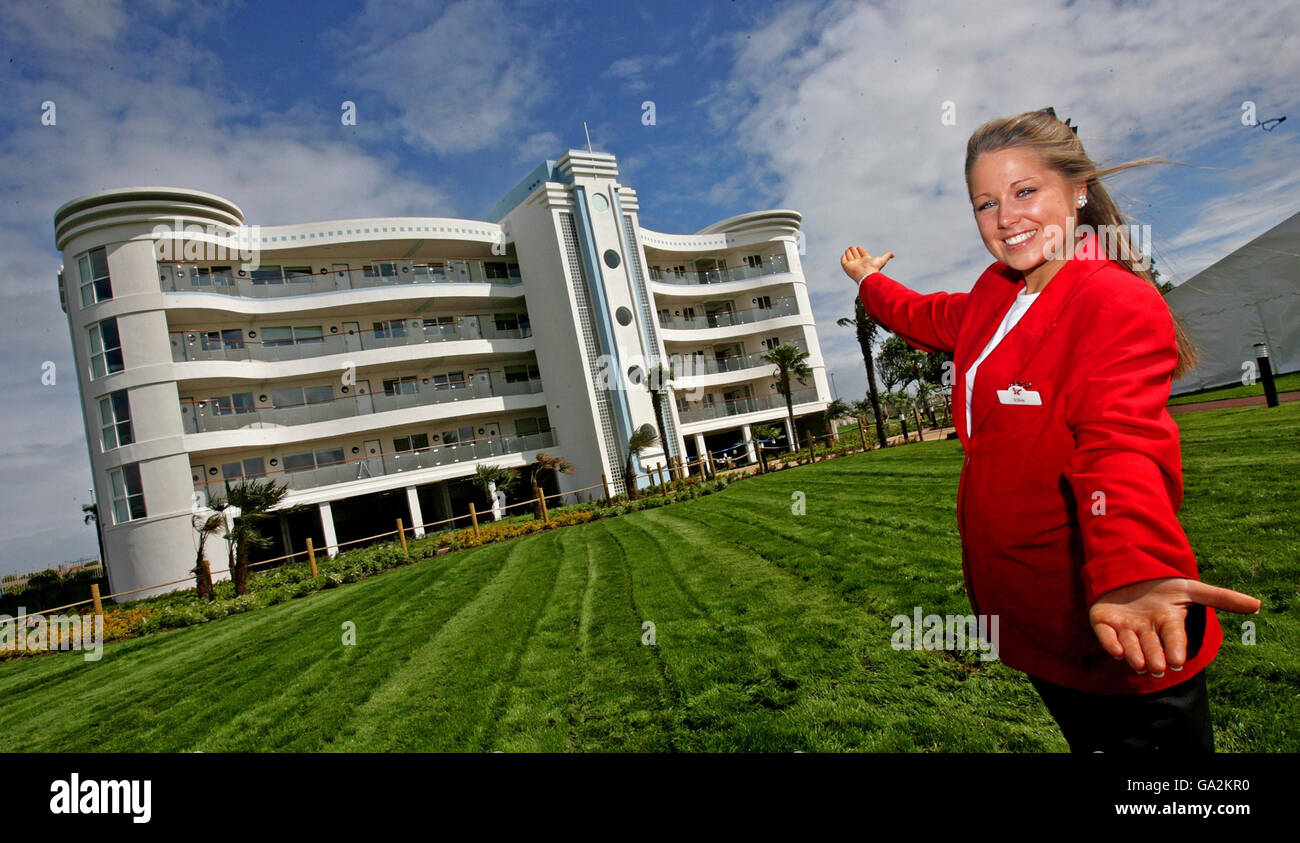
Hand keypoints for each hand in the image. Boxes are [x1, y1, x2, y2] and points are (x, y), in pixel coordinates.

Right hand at [841, 246, 893, 283]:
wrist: (866, 275)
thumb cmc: (874, 268)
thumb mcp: (882, 260)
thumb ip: (887, 256)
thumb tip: (893, 255)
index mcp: (865, 260)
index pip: (861, 252)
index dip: (860, 249)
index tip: (859, 248)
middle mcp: (858, 262)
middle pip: (854, 253)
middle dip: (853, 249)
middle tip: (853, 248)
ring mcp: (852, 264)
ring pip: (849, 255)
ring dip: (849, 252)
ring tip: (849, 250)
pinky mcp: (846, 266)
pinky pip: (843, 260)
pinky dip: (843, 257)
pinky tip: (845, 254)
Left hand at [1089, 577, 1259, 675]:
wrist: (1129, 572)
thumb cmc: (1163, 585)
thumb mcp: (1191, 588)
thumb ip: (1221, 598)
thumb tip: (1257, 605)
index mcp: (1168, 622)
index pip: (1174, 637)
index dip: (1174, 648)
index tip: (1177, 660)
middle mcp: (1147, 629)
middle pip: (1152, 646)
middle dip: (1155, 656)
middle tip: (1158, 667)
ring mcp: (1125, 627)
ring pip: (1130, 645)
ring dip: (1134, 655)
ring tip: (1140, 664)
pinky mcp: (1103, 621)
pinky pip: (1105, 635)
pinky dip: (1110, 643)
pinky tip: (1115, 651)